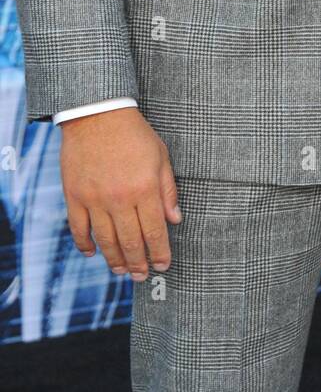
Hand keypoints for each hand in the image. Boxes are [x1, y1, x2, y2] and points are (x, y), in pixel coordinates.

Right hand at [60, 107, 181, 279]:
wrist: (98, 114)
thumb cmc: (134, 134)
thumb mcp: (161, 157)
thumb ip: (168, 190)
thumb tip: (175, 220)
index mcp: (145, 189)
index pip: (155, 231)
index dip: (160, 252)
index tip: (163, 265)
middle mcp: (120, 198)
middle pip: (131, 242)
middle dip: (138, 263)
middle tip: (141, 276)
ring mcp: (95, 199)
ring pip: (105, 241)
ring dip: (114, 260)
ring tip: (121, 270)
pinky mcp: (74, 196)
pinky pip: (78, 229)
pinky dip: (84, 245)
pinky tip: (92, 253)